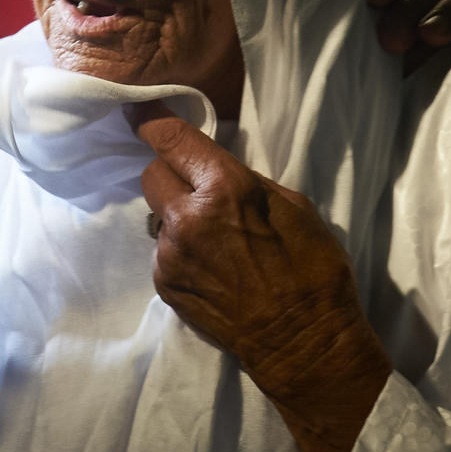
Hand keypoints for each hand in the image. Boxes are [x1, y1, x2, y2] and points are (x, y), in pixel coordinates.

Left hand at [136, 106, 390, 451]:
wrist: (303, 342)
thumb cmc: (312, 270)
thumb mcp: (294, 207)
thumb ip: (247, 183)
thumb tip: (218, 172)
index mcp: (225, 188)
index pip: (169, 139)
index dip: (149, 119)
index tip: (138, 109)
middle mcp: (187, 217)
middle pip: (152, 174)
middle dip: (171, 173)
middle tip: (199, 188)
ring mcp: (171, 255)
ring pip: (158, 216)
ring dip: (178, 217)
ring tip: (215, 239)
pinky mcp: (165, 285)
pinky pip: (163, 251)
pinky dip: (181, 251)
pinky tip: (212, 267)